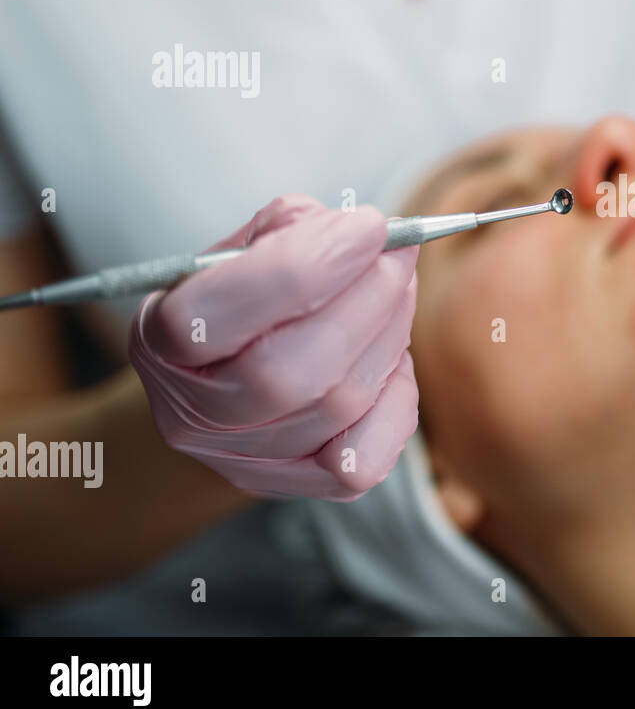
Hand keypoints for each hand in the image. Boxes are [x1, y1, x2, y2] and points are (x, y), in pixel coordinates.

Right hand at [129, 195, 419, 500]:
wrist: (226, 378)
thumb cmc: (242, 299)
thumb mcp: (243, 250)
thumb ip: (287, 230)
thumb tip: (353, 231)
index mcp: (160, 342)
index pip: (209, 318)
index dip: (301, 267)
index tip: (367, 224)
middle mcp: (193, 414)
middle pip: (287, 374)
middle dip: (365, 301)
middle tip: (400, 254)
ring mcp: (243, 460)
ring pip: (336, 405)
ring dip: (388, 333)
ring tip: (398, 287)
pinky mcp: (296, 484)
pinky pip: (361, 460)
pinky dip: (394, 401)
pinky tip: (391, 360)